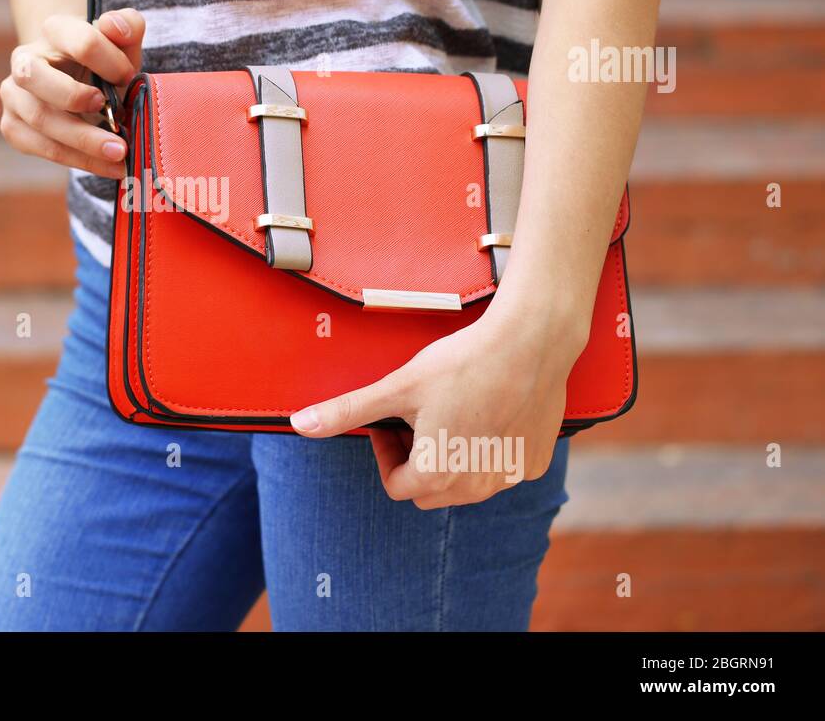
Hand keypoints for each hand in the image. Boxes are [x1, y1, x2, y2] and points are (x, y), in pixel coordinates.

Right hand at [0, 9, 144, 178]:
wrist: (81, 86)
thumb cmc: (105, 64)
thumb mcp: (123, 44)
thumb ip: (128, 26)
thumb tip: (115, 27)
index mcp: (53, 31)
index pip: (79, 41)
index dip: (110, 62)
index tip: (130, 78)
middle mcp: (24, 60)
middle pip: (34, 77)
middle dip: (75, 99)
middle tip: (117, 120)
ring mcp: (13, 95)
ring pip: (40, 119)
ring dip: (83, 142)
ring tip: (120, 155)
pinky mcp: (13, 127)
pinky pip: (41, 147)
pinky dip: (78, 160)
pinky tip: (107, 166)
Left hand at [288, 305, 586, 508]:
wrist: (528, 342)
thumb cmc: (460, 363)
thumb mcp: (396, 387)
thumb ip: (348, 411)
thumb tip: (300, 425)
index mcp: (436, 476)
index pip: (395, 484)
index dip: (385, 452)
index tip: (390, 421)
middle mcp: (476, 488)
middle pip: (428, 490)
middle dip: (416, 461)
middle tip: (418, 418)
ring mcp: (509, 477)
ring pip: (465, 486)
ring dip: (450, 460)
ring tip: (450, 414)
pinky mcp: (534, 462)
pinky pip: (500, 469)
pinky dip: (487, 452)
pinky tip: (487, 413)